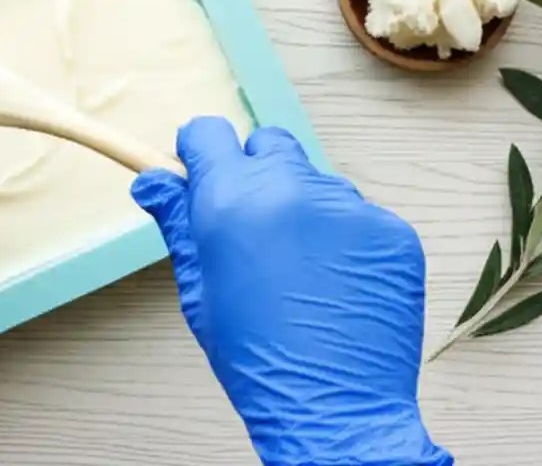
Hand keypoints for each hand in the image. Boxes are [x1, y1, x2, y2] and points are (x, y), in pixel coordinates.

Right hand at [131, 118, 450, 465]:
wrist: (333, 408)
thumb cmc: (255, 357)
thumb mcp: (199, 289)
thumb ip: (178, 224)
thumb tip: (151, 179)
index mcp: (231, 201)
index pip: (209, 133)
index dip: (201, 151)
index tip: (201, 169)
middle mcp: (291, 189)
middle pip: (267, 144)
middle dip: (254, 172)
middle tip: (253, 227)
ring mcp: (348, 206)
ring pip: (315, 181)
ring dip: (302, 208)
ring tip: (299, 269)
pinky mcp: (390, 229)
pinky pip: (357, 214)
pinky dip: (344, 238)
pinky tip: (336, 283)